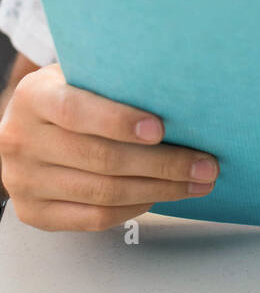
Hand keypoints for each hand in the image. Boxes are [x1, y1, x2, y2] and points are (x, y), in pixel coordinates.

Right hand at [0, 62, 218, 231]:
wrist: (25, 125)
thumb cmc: (69, 93)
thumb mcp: (80, 74)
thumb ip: (114, 80)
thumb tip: (180, 88)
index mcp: (33, 97)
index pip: (76, 111)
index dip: (119, 121)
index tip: (160, 128)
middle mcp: (21, 140)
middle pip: (100, 159)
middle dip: (162, 163)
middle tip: (204, 164)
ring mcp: (24, 181)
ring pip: (103, 192)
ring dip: (159, 190)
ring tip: (195, 183)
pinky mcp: (33, 213)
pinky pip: (93, 218)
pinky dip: (133, 207)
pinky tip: (159, 195)